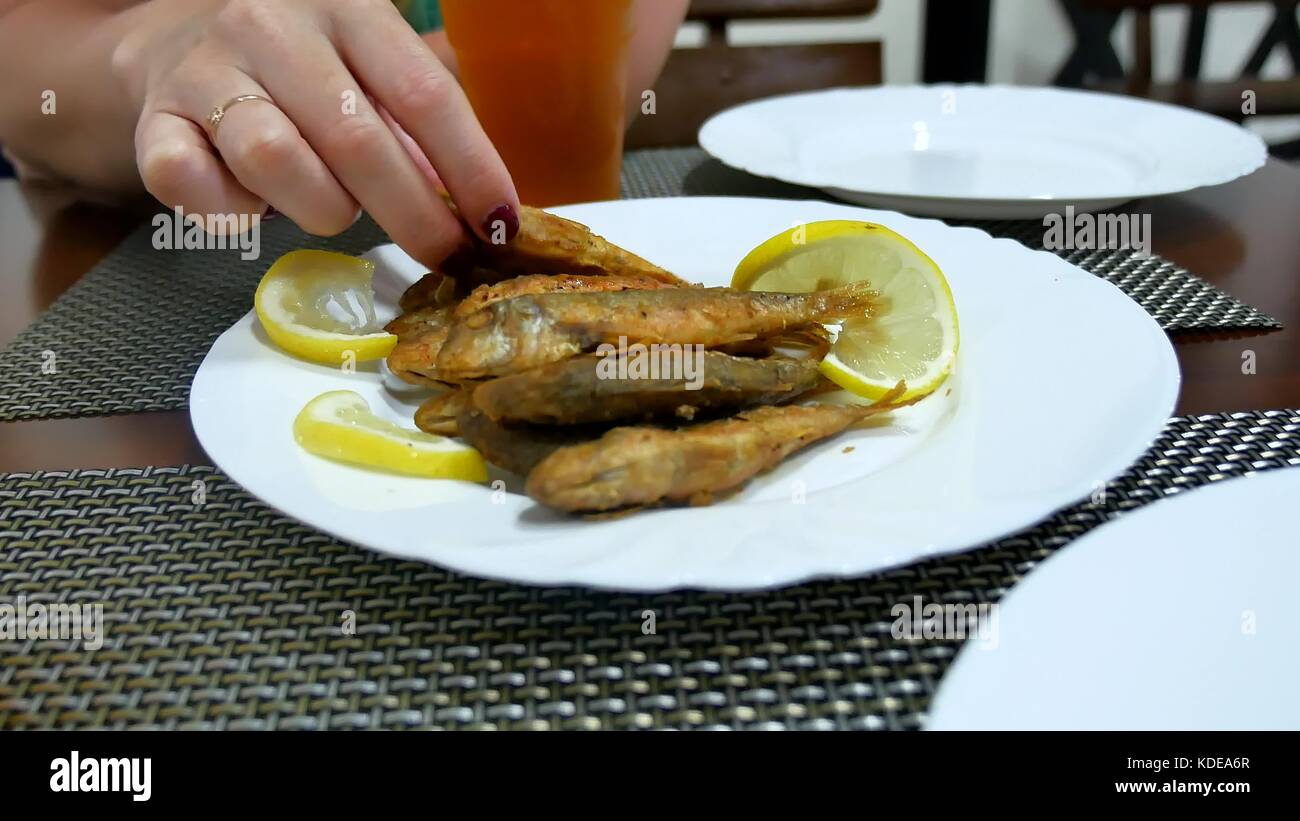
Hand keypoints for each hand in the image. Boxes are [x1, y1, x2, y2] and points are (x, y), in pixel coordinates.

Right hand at [111, 0, 519, 264]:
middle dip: (413, 214)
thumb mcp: (368, 70)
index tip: (499, 226)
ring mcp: (207, 70)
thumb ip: (418, 128)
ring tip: (332, 207)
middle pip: (357, 138)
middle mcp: (273, 27)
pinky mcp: (153, 118)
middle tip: (442, 254)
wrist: (174, 40)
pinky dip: (229, 213)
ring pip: (276, 159)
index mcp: (347, 10)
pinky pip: (190, 183)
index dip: (471, 168)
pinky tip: (251, 209)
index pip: (424, 94)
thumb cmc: (303, 71)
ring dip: (322, 208)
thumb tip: (480, 208)